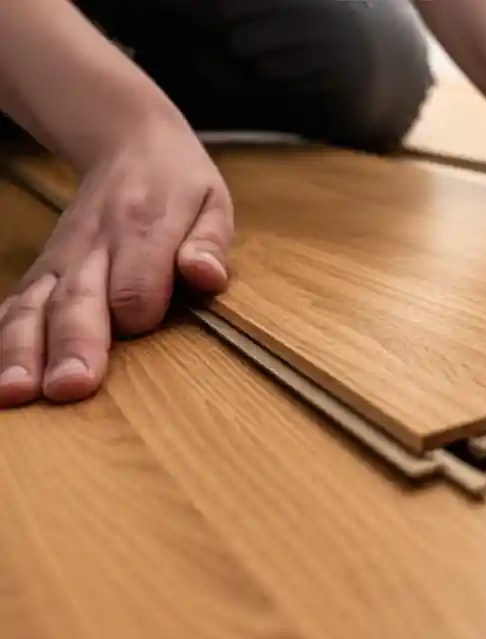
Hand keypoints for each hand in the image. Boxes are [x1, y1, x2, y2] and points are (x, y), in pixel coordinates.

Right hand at [0, 116, 231, 406]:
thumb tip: (206, 276)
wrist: (129, 145)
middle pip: (80, 301)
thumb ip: (209, 243)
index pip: (136, 282)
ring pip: (35, 307)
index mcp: (143, 230)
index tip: (140, 324)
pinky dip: (1, 340)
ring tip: (18, 393)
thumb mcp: (212, 203)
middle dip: (74, 345)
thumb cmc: (178, 185)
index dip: (138, 308)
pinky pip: (15, 306)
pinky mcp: (43, 273)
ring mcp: (61, 262)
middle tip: (69, 388)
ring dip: (23, 351)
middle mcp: (93, 248)